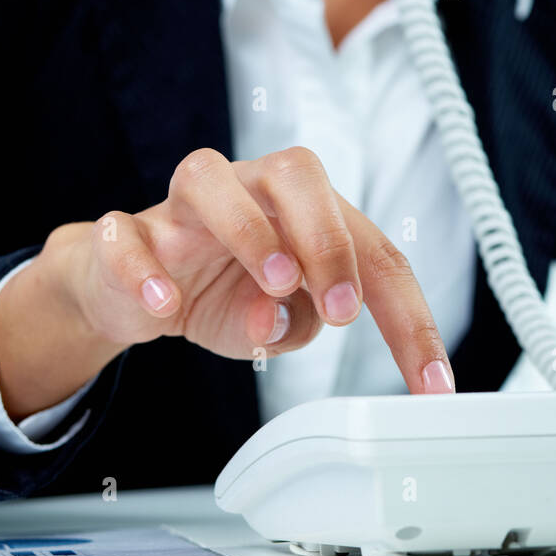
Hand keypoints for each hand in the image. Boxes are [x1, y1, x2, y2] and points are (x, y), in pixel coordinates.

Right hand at [46, 146, 454, 395]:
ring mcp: (184, 206)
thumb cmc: (222, 291)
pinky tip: (166, 302)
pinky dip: (144, 266)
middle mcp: (249, 190)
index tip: (431, 383)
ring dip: (249, 229)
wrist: (131, 288)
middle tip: (342, 306)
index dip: (406, 317)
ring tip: (274, 284)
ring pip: (210, 176)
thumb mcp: (275, 323)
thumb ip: (294, 322)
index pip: (371, 251)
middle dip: (328, 237)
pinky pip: (125, 233)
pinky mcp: (124, 234)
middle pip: (298, 172)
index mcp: (304, 211)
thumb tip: (281, 316)